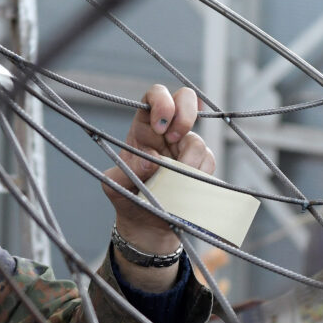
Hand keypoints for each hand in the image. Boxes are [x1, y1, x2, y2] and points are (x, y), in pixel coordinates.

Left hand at [100, 86, 214, 288]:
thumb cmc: (126, 198)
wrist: (146, 225)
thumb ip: (125, 171)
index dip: (161, 101)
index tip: (159, 127)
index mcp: (144, 127)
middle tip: (174, 138)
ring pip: (198, 138)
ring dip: (189, 156)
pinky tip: (185, 186)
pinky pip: (208, 161)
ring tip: (175, 176)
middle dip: (185, 113)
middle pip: (186, 99)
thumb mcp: (114, 185)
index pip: (155, 96)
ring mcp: (186, 148)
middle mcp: (167, 132)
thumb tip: (150, 161)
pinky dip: (199, 173)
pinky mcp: (200, 167)